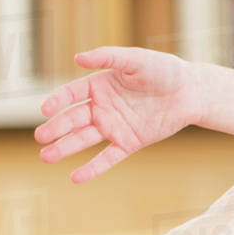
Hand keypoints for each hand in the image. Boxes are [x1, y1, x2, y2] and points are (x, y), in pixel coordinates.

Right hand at [34, 47, 202, 182]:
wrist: (192, 91)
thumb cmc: (165, 70)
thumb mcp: (137, 60)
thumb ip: (109, 57)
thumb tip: (77, 57)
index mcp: (101, 85)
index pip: (72, 94)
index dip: (57, 101)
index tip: (46, 109)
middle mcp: (103, 107)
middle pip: (73, 119)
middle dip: (56, 128)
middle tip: (41, 137)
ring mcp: (114, 126)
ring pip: (84, 139)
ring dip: (65, 148)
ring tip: (46, 156)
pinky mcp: (129, 142)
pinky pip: (108, 157)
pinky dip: (93, 168)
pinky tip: (76, 178)